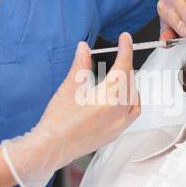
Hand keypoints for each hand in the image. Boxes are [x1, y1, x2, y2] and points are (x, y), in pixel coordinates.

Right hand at [0, 33, 140, 186]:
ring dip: (130, 86)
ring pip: (134, 100)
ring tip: (119, 77)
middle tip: (118, 56)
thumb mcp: (69, 88)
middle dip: (125, 67)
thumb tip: (84, 48)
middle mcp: (118, 114)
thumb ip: (81, 65)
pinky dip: (129, 103)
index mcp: (108, 99)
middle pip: (130, 84)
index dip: (125, 50)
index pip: (123, 68)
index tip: (125, 39)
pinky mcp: (114, 135)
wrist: (51, 148)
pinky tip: (118, 99)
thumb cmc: (57, 122)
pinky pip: (130, 115)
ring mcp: (118, 126)